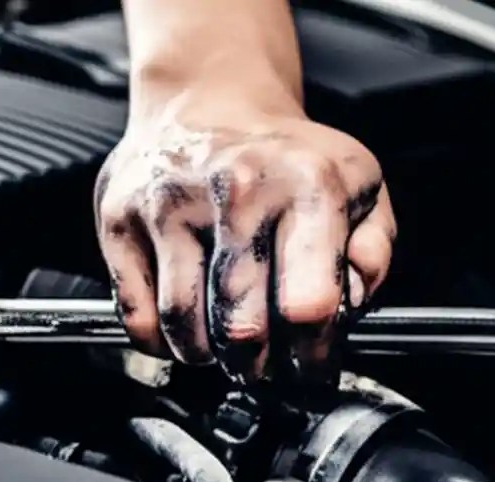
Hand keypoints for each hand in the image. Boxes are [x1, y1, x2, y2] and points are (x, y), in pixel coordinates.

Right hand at [94, 89, 394, 381]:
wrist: (209, 99)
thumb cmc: (287, 156)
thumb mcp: (358, 185)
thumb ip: (373, 249)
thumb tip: (352, 301)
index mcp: (307, 186)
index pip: (308, 304)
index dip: (312, 354)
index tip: (311, 368)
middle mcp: (235, 191)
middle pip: (242, 327)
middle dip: (258, 366)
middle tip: (264, 365)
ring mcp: (170, 203)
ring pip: (184, 326)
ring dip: (208, 357)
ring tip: (224, 347)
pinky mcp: (121, 218)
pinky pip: (137, 315)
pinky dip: (161, 341)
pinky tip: (185, 329)